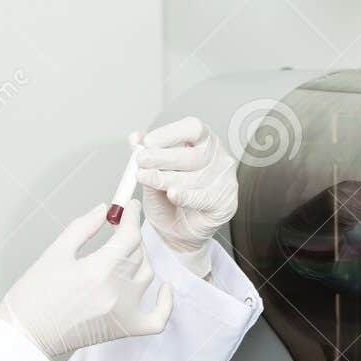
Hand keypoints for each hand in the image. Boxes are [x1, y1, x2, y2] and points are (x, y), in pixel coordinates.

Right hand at [0, 202, 173, 356]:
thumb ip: (82, 228)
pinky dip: (166, 304)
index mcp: (97, 271)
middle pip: (138, 253)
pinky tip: (164, 288)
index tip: (129, 206)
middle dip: (130, 235)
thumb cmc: (32, 296)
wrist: (24, 335)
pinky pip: (158, 319)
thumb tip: (104, 209)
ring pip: (147, 276)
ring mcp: (123, 314)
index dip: (132, 216)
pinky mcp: (124, 331)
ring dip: (139, 259)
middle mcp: (115, 293)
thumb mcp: (54, 253)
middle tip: (119, 227)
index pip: (129, 235)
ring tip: (124, 252)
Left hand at [129, 117, 237, 278]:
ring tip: (147, 179)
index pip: (192, 128)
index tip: (147, 142)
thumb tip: (134, 138)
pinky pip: (205, 198)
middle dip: (163, 157)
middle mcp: (217, 157)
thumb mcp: (152, 173)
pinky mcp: (226, 203)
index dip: (170, 133)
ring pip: (196, 176)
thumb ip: (146, 156)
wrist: (174, 231)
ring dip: (167, 178)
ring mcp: (225, 180)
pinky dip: (186, 196)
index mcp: (202, 142)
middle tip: (141, 161)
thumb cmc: (167, 199)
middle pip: (194, 153)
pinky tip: (172, 194)